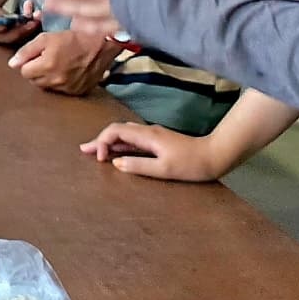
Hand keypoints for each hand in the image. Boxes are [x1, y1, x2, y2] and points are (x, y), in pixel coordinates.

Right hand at [0, 0, 37, 46]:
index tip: (4, 24)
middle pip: (8, 36)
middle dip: (20, 29)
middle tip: (29, 21)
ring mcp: (5, 32)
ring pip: (19, 32)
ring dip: (28, 24)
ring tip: (36, 14)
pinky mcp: (13, 27)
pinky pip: (23, 25)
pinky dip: (30, 17)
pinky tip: (31, 7)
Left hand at [8, 27, 121, 95]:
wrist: (102, 45)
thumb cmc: (74, 38)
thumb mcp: (47, 38)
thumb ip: (26, 51)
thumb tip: (12, 64)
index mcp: (47, 66)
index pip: (24, 72)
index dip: (28, 63)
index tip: (36, 56)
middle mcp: (56, 80)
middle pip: (34, 81)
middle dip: (36, 70)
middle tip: (47, 58)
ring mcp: (68, 88)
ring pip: (47, 87)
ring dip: (48, 77)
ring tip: (58, 63)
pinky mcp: (77, 92)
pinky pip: (61, 90)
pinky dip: (61, 82)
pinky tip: (68, 71)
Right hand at [79, 120, 224, 180]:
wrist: (214, 156)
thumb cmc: (190, 165)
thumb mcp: (163, 170)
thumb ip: (138, 165)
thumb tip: (116, 163)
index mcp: (147, 136)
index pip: (115, 131)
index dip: (102, 142)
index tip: (100, 160)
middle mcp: (147, 131)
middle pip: (117, 130)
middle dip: (100, 140)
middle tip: (84, 151)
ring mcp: (152, 135)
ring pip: (124, 134)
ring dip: (108, 142)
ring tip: (95, 152)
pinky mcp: (157, 141)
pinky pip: (133, 139)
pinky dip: (120, 144)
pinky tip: (116, 152)